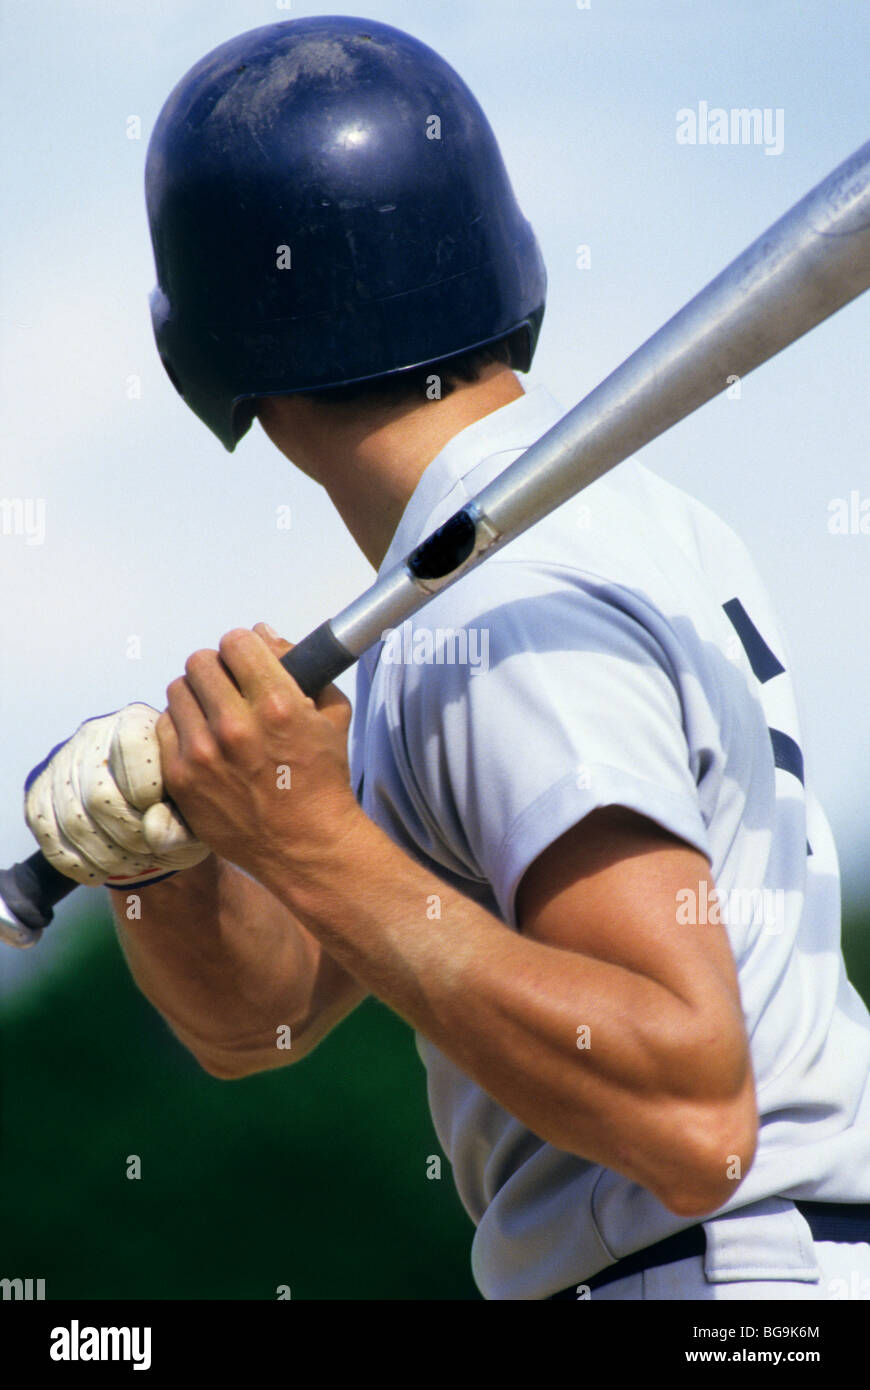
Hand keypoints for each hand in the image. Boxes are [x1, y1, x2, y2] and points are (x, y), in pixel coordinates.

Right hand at [24, 704, 210, 886]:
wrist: (151, 820)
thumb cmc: (180, 810)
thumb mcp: (195, 816)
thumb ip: (183, 826)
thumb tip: (153, 835)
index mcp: (138, 723)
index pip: (131, 748)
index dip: (147, 792)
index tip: (162, 815)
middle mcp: (96, 734)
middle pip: (99, 794)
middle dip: (128, 835)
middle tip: (149, 852)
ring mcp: (63, 762)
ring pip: (73, 821)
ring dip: (106, 855)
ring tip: (132, 863)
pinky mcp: (39, 790)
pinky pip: (49, 834)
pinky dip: (78, 863)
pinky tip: (103, 869)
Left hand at [155, 625, 357, 884]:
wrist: (306, 845)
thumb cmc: (323, 780)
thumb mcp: (331, 716)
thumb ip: (302, 667)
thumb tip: (264, 635)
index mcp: (276, 704)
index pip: (236, 642)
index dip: (243, 648)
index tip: (246, 660)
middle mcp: (235, 726)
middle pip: (200, 662)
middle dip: (217, 669)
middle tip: (228, 685)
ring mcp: (202, 754)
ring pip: (178, 690)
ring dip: (195, 696)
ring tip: (213, 713)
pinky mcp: (180, 778)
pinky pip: (164, 727)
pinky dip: (182, 727)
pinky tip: (202, 739)